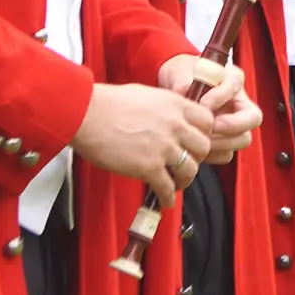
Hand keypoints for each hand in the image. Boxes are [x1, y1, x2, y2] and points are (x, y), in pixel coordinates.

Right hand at [72, 83, 214, 203]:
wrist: (86, 114)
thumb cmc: (109, 103)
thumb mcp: (147, 95)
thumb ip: (166, 107)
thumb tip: (170, 116)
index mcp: (176, 105)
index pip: (207, 121)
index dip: (203, 134)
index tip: (195, 142)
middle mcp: (175, 126)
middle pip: (203, 148)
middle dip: (196, 158)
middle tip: (186, 163)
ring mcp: (164, 147)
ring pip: (190, 170)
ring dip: (184, 180)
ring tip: (176, 184)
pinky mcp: (148, 167)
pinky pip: (167, 188)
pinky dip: (167, 197)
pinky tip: (164, 200)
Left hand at [157, 55, 262, 163]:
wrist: (176, 87)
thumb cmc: (182, 75)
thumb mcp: (180, 71)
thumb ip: (182, 80)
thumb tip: (182, 90)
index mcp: (232, 79)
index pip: (235, 85)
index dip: (219, 97)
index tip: (202, 104)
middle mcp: (238, 102)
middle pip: (252, 119)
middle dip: (230, 127)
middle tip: (209, 128)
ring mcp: (234, 123)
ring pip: (242, 139)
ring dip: (222, 144)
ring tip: (200, 140)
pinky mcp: (224, 141)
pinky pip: (226, 154)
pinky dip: (212, 154)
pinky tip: (196, 148)